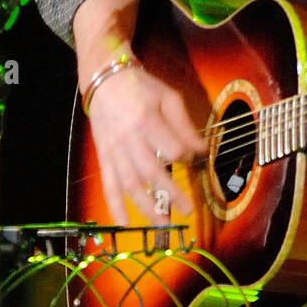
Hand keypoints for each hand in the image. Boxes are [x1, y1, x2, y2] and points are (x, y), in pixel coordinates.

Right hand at [86, 63, 205, 224]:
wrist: (104, 80)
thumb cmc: (141, 88)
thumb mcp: (168, 97)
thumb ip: (184, 125)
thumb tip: (203, 151)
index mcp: (147, 121)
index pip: (171, 150)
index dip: (185, 158)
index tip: (192, 159)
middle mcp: (129, 140)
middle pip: (151, 172)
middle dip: (170, 194)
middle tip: (187, 210)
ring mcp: (113, 151)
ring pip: (130, 184)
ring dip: (146, 208)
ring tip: (162, 225)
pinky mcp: (103, 158)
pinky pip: (108, 185)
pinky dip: (115, 207)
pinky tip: (124, 224)